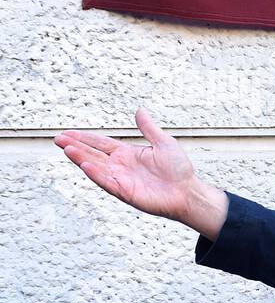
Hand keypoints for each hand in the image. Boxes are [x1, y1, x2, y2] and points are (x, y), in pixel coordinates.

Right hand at [53, 108, 228, 237]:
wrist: (188, 192)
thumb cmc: (179, 170)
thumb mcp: (164, 143)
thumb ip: (149, 128)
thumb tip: (140, 111)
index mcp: (127, 154)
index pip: (100, 143)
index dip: (84, 138)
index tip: (66, 133)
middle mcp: (121, 166)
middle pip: (93, 154)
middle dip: (75, 147)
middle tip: (58, 139)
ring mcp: (122, 179)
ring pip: (96, 167)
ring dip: (81, 159)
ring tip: (67, 148)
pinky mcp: (125, 192)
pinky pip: (108, 182)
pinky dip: (97, 174)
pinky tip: (86, 166)